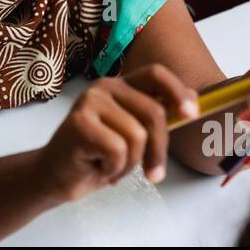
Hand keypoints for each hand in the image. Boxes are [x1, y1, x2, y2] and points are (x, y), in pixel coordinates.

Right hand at [32, 64, 198, 203]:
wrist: (56, 176)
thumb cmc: (97, 156)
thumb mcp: (133, 135)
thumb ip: (156, 116)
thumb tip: (194, 101)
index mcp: (120, 85)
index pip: (155, 74)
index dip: (177, 91)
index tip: (191, 115)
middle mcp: (105, 87)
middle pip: (153, 113)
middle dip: (158, 150)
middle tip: (153, 174)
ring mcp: (90, 102)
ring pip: (137, 136)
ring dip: (130, 164)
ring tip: (111, 166)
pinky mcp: (79, 122)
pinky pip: (118, 150)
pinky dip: (114, 168)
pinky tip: (97, 167)